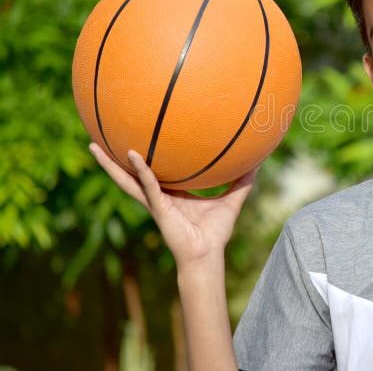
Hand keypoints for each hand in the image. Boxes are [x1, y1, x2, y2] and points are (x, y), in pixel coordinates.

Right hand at [89, 142, 255, 267]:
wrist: (208, 255)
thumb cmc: (216, 233)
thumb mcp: (232, 201)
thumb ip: (242, 182)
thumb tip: (258, 162)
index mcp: (171, 193)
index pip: (154, 171)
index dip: (144, 158)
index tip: (135, 138)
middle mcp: (158, 196)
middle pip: (131, 173)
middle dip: (114, 158)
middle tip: (98, 139)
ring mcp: (154, 202)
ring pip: (128, 179)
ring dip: (111, 165)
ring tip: (94, 146)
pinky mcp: (158, 208)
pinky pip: (147, 186)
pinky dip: (141, 171)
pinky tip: (133, 155)